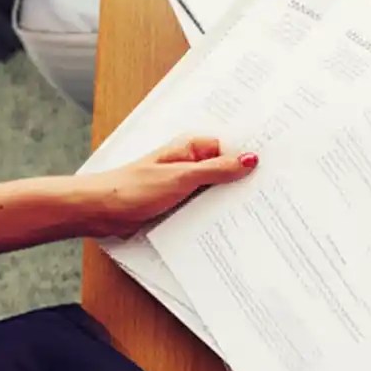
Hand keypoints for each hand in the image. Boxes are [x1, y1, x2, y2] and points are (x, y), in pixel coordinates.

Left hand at [84, 136, 257, 237]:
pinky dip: (213, 213)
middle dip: (242, 182)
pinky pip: (203, 206)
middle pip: (226, 170)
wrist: (99, 211)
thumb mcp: (182, 178)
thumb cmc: (133, 188)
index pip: (231, 148)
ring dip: (227, 201)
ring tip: (249, 211)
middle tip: (266, 194)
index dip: (250, 159)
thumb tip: (249, 159)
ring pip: (216, 191)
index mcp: (191, 147)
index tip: (271, 170)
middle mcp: (190, 163)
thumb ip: (218, 169)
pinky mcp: (178, 203)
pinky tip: (225, 222)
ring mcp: (184, 184)